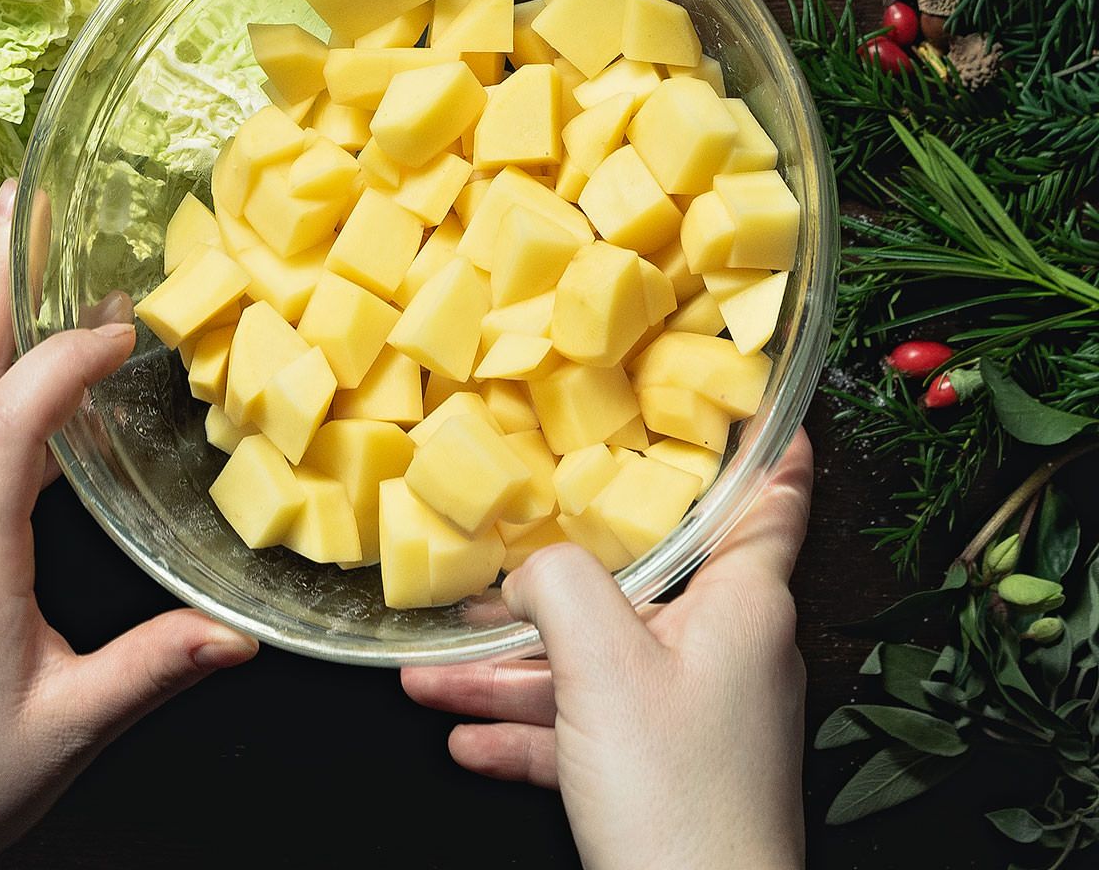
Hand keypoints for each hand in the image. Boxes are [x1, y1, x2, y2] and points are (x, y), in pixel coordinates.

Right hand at [401, 431, 814, 869]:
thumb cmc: (675, 795)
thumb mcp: (602, 662)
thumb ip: (558, 583)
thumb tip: (530, 567)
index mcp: (741, 606)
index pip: (770, 501)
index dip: (763, 444)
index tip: (747, 400)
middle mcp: (726, 651)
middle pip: (637, 587)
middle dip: (548, 581)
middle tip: (494, 546)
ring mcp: (695, 717)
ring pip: (593, 666)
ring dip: (508, 668)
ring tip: (425, 667)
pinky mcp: (661, 776)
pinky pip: (584, 734)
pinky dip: (524, 730)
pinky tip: (462, 733)